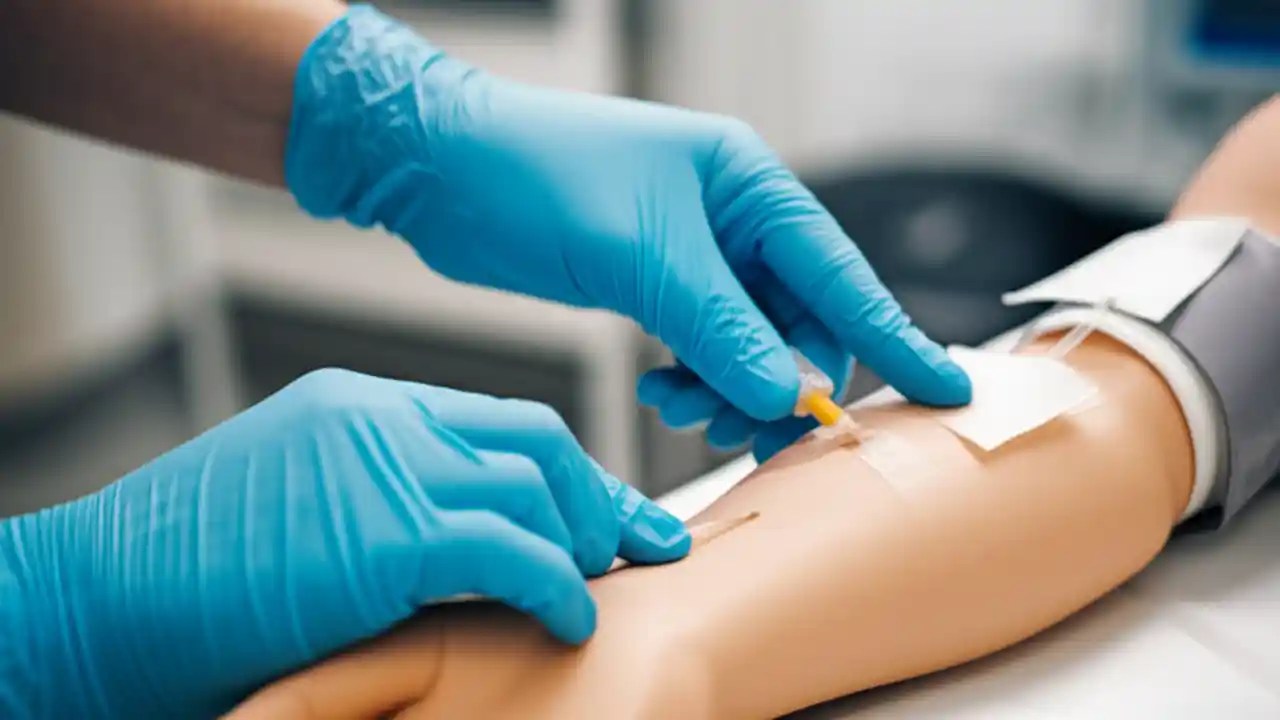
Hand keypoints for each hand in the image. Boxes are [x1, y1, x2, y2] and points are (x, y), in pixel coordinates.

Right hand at [0, 370, 687, 717]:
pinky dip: (555, 584)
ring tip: (600, 585)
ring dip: (582, 539)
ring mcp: (380, 464)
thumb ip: (374, 500)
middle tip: (636, 543)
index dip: (562, 470)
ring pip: (533, 484)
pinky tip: (571, 619)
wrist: (93, 602)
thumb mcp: (294, 509)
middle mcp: (377, 418)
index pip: (495, 421)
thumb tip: (455, 541)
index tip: (607, 513)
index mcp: (357, 406)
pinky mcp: (382, 528)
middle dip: (595, 493)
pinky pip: (509, 548)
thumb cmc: (182, 572)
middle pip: (533, 436)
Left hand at [286, 7, 970, 459]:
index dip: (895, 337)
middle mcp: (735, 219)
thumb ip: (720, 328)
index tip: (947, 390)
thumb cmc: (540, 176)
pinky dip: (698, 379)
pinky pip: (708, 347)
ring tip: (681, 405)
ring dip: (734, 387)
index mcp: (750, 186)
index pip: (842, 274)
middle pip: (801, 323)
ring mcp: (698, 254)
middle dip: (783, 380)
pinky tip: (662, 391)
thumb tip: (787, 392)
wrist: (446, 167)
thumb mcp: (641, 255)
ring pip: (753, 345)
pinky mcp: (659, 284)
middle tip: (748, 423)